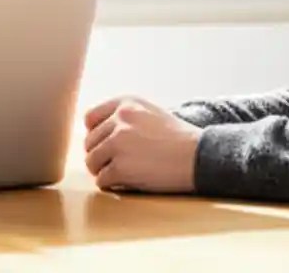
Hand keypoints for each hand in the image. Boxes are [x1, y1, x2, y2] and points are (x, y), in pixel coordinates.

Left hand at [83, 96, 200, 193]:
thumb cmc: (178, 139)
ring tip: (119, 173)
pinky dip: (110, 185)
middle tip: (115, 163)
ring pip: (91, 161)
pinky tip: (125, 182)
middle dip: (100, 155)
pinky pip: (102, 180)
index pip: (90, 118)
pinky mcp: (121, 167)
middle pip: (89, 142)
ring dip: (102, 170)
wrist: (199, 156)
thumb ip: (123, 117)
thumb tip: (93, 133)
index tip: (105, 144)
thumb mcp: (150, 113)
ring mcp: (119, 143)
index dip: (96, 134)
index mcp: (126, 103)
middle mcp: (120, 119)